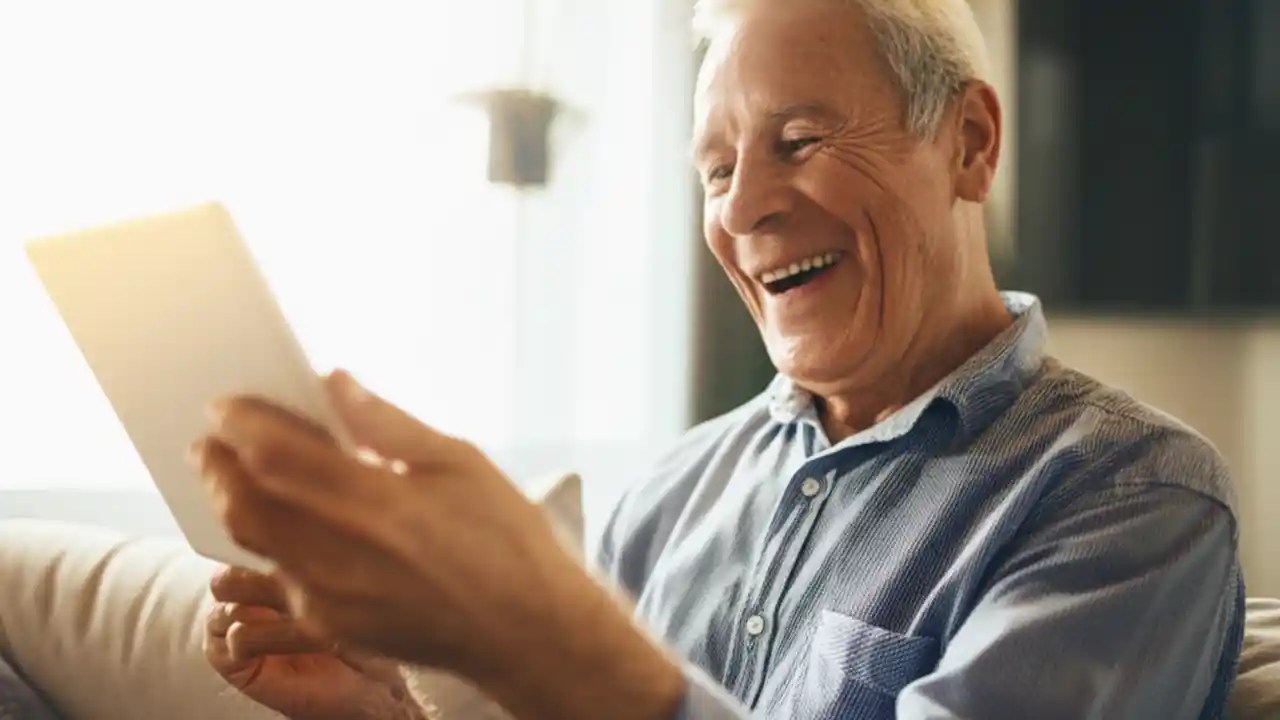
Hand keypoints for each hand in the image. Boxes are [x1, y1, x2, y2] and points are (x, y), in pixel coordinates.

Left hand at [190, 371, 685, 719]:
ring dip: (230, 504)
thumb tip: (334, 383)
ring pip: (252, 544)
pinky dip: (263, 545)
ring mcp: (334, 596)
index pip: (278, 455)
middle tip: (209, 440)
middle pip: (245, 503)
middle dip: (216, 466)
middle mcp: (344, 552)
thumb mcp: (460, 462)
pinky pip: (278, 580)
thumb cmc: (505, 539)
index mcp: (377, 501)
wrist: (526, 630)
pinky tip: (274, 525)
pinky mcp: (336, 625)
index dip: (241, 424)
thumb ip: (388, 425)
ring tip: (229, 476)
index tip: (226, 405)